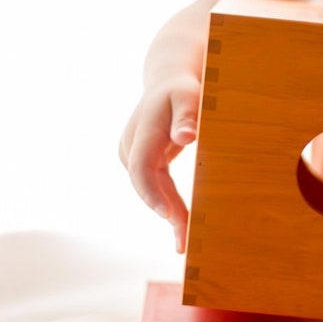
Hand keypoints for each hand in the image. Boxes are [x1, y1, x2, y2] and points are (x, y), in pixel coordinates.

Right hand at [118, 75, 199, 253]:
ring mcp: (133, 155)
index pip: (142, 168)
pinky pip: (154, 186)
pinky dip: (167, 203)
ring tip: (184, 240)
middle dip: (166, 213)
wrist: (167, 80)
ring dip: (167, 213)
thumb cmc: (183, 88)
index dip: (153, 194)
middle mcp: (132, 146)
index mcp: (144, 132)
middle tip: (184, 241)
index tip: (169, 216)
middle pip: (147, 186)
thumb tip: (185, 138)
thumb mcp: (189, 95)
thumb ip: (188, 115)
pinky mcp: (141, 161)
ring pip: (150, 190)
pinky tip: (181, 223)